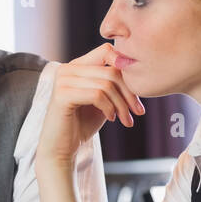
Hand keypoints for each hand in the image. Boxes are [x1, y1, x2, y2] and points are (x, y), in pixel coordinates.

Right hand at [38, 43, 143, 168]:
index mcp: (76, 66)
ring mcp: (63, 80)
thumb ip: (113, 83)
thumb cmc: (82, 125)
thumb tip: (138, 71)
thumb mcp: (103, 99)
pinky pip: (97, 95)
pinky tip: (111, 119)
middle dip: (129, 93)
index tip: (136, 93)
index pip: (107, 51)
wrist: (62, 149)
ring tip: (126, 119)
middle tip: (137, 111)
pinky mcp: (62, 95)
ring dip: (121, 105)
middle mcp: (67, 69)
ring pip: (106, 84)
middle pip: (111, 70)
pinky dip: (109, 108)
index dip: (125, 69)